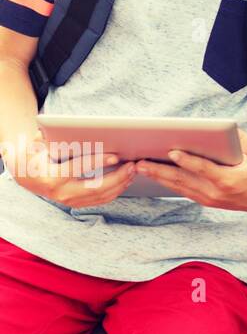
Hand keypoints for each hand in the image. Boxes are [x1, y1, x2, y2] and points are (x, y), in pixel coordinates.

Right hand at [10, 136, 137, 207]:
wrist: (25, 175)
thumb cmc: (34, 155)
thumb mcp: (37, 145)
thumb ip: (46, 138)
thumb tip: (57, 130)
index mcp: (52, 177)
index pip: (78, 168)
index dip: (98, 161)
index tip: (115, 155)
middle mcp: (61, 192)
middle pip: (95, 187)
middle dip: (117, 177)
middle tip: (132, 165)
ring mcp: (69, 201)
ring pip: (100, 196)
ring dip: (120, 184)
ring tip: (133, 171)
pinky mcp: (76, 203)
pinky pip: (100, 200)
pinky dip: (116, 190)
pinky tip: (126, 180)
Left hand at [135, 129, 246, 212]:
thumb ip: (243, 140)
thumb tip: (225, 128)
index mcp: (228, 180)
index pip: (203, 169)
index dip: (187, 161)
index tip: (172, 152)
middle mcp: (215, 192)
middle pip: (183, 180)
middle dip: (161, 170)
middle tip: (141, 162)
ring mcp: (208, 198)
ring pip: (179, 187)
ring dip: (159, 177)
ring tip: (141, 167)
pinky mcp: (205, 201)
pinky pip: (182, 191)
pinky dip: (167, 183)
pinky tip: (155, 175)